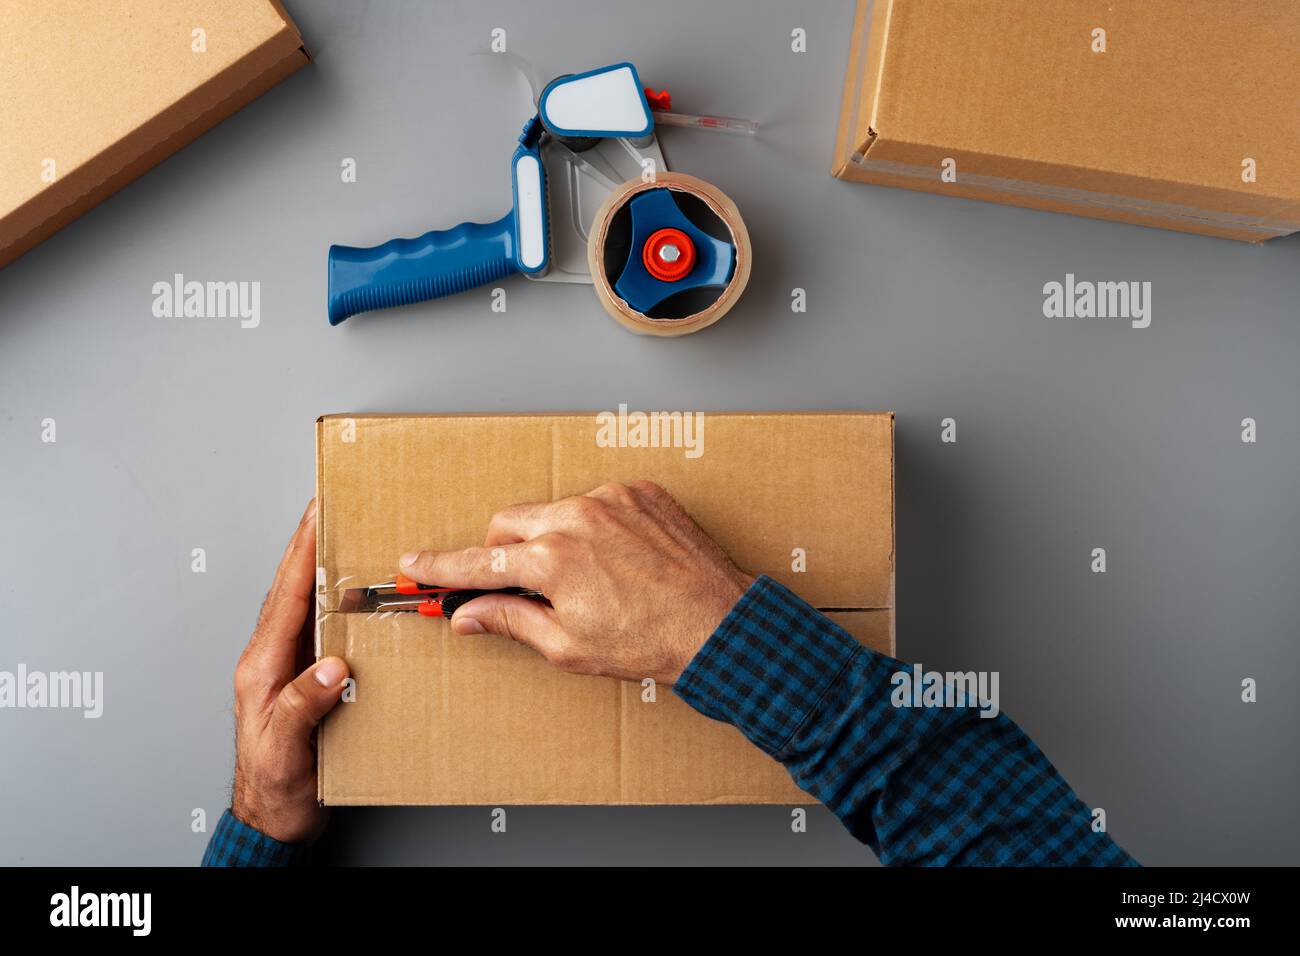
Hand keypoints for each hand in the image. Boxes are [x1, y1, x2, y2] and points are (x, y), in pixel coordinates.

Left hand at [231, 499, 348, 844]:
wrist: (273, 819)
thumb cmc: (274, 786)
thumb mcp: (285, 748)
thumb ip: (303, 704)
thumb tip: (332, 665)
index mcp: (262, 666)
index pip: (285, 595)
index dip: (303, 550)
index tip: (318, 511)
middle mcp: (272, 659)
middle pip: (293, 587)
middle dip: (311, 541)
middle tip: (333, 504)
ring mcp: (288, 667)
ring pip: (306, 603)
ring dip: (323, 564)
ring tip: (347, 532)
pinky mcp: (306, 678)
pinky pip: (321, 628)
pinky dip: (336, 599)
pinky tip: (356, 592)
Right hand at [399, 481, 753, 684]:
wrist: (720, 626)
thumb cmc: (650, 643)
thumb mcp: (569, 646)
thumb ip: (511, 621)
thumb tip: (468, 615)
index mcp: (552, 560)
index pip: (477, 561)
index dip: (441, 567)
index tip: (415, 565)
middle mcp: (577, 518)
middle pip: (509, 524)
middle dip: (505, 552)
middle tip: (522, 584)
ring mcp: (612, 499)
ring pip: (555, 510)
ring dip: (555, 538)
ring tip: (591, 578)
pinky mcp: (643, 492)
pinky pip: (599, 501)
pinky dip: (597, 526)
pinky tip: (620, 559)